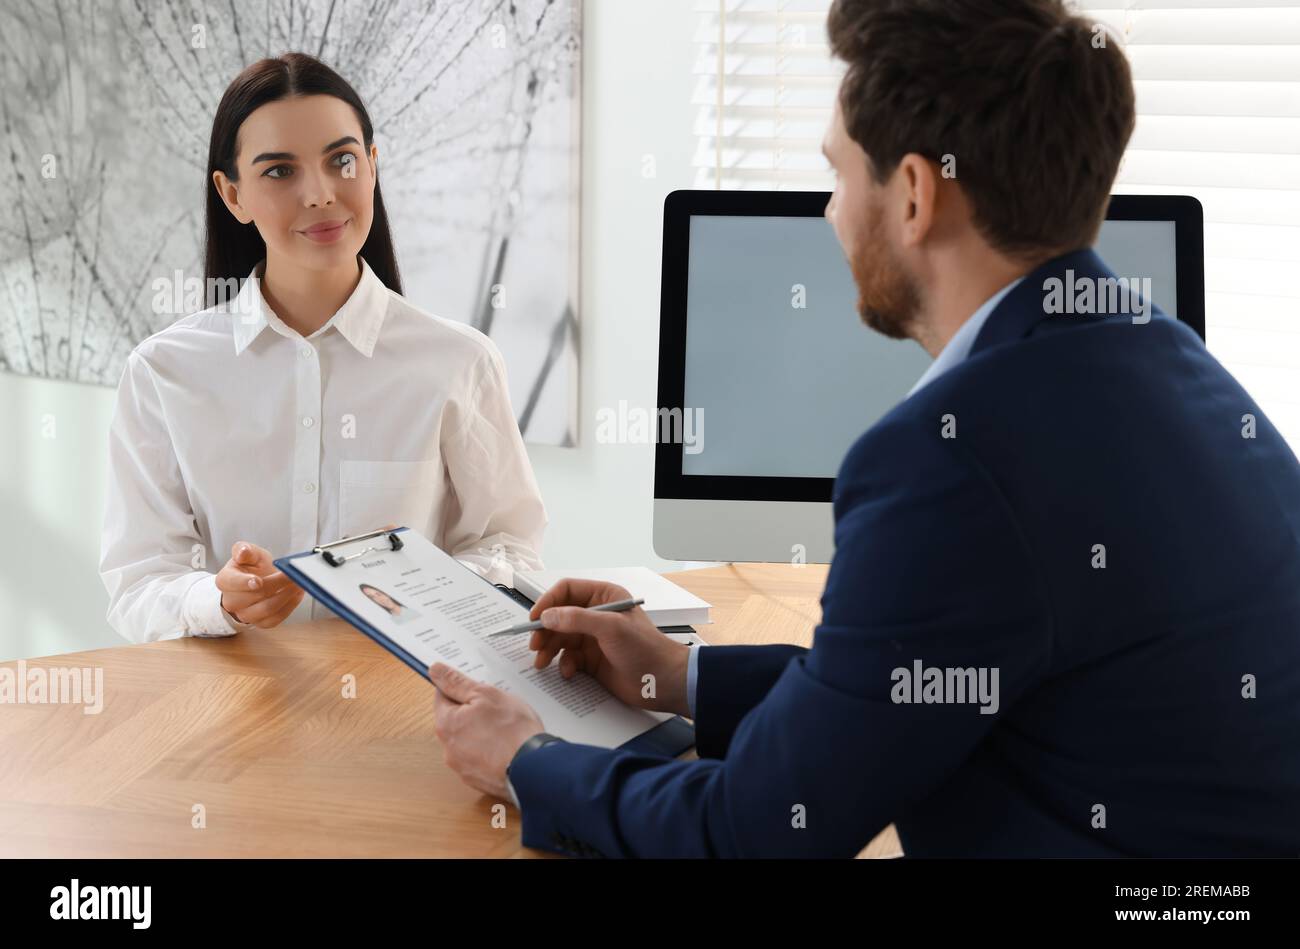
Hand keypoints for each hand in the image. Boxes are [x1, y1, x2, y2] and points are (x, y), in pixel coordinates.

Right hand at [216, 541, 303, 628]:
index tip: (258, 580)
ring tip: (298, 583)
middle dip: (277, 584)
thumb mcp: (251, 553)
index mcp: (226, 580)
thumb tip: (242, 552)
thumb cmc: (253, 568)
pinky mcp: (261, 622)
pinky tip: (297, 594)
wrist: (259, 581)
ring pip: (267, 609)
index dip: (244, 582)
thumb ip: (245, 549)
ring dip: (286, 595)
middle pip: (254, 595)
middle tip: (292, 575)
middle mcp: (232, 600)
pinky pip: (276, 618)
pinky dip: (290, 606)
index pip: (230, 582)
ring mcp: (245, 614)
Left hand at [429, 663, 544, 800]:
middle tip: (497, 706)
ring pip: (469, 741)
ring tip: (506, 728)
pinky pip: (481, 759)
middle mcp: (449, 748)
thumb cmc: (512, 730)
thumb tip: (435, 670)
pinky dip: (490, 751)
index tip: (475, 686)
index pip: (442, 697)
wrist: (533, 770)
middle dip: (473, 711)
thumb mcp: (486, 694)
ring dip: (482, 732)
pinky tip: (508, 747)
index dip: (459, 688)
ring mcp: (463, 768)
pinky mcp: (479, 781)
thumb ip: (457, 682)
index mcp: (447, 724)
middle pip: (456, 720)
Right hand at [528, 579, 691, 716]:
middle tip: (534, 645)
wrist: (662, 681)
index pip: (567, 591)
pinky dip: (563, 664)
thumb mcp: (610, 628)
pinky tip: (568, 671)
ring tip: (541, 662)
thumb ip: (577, 619)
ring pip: (560, 638)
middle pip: (559, 616)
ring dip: (549, 649)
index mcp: (604, 597)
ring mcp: (593, 637)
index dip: (548, 602)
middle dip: (545, 630)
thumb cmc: (645, 648)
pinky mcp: (592, 659)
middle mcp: (597, 615)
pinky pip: (568, 658)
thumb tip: (547, 616)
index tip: (534, 618)